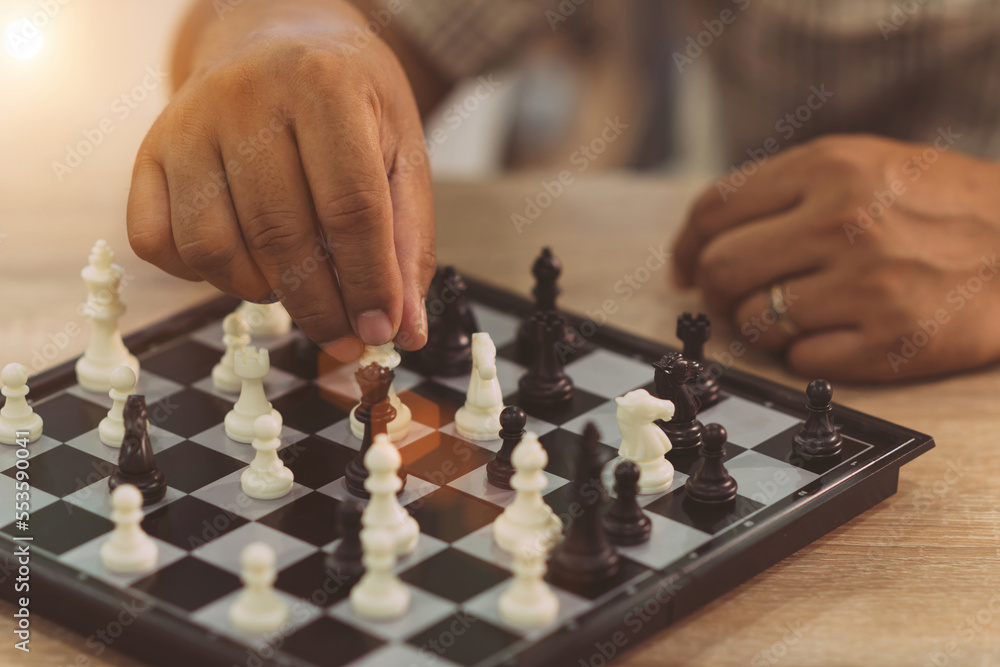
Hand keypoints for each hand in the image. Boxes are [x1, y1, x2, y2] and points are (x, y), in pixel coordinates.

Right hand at [126, 2, 434, 360]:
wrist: (274, 37)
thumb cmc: (348, 101)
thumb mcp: (400, 151)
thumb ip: (408, 241)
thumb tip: (404, 331)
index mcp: (324, 85)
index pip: (350, 207)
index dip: (368, 281)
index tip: (380, 330)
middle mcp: (247, 96)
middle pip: (283, 235)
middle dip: (320, 306)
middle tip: (346, 338)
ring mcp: (188, 123)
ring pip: (215, 247)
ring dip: (261, 291)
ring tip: (295, 285)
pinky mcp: (150, 151)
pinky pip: (159, 242)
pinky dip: (201, 275)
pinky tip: (242, 263)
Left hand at [672, 134, 999, 380]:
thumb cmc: (937, 205)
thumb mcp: (864, 164)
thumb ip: (782, 192)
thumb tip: (698, 245)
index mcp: (828, 168)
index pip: (713, 212)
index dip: (685, 247)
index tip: (682, 268)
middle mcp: (842, 221)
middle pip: (720, 271)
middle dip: (715, 291)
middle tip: (732, 298)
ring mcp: (867, 285)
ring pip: (752, 324)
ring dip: (758, 327)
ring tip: (794, 313)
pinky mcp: (889, 342)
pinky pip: (800, 362)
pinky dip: (805, 353)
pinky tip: (837, 333)